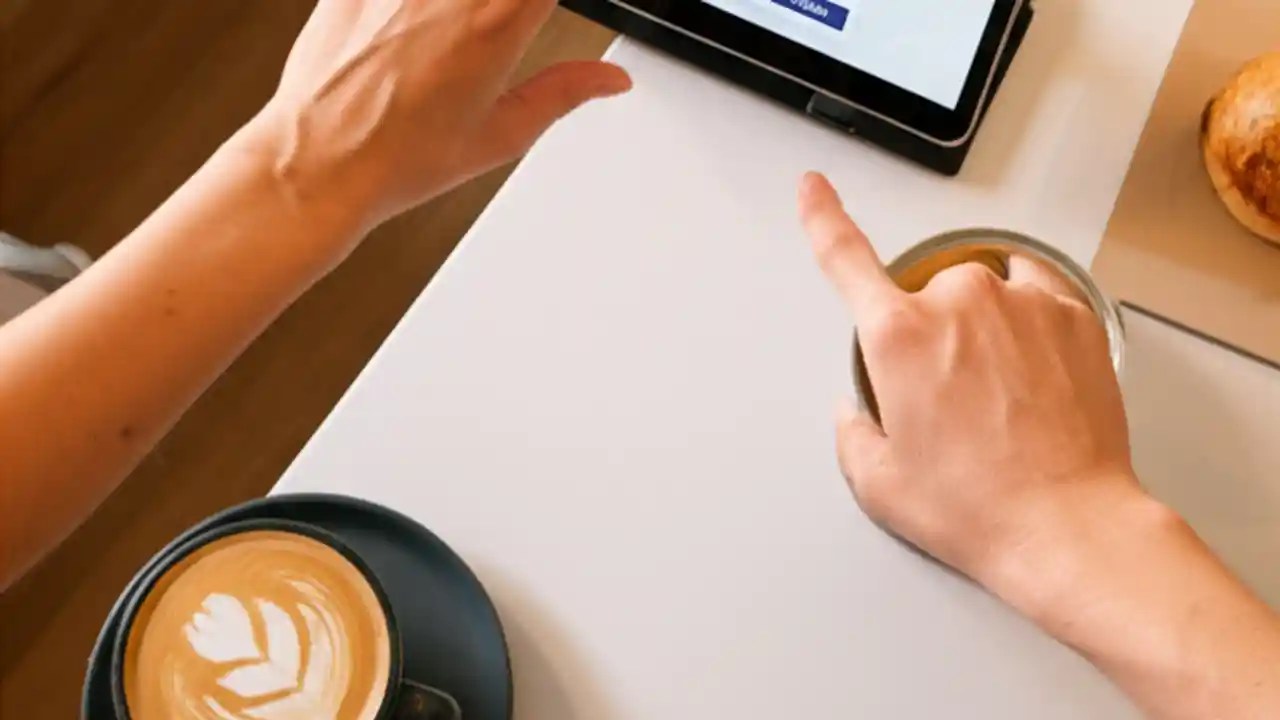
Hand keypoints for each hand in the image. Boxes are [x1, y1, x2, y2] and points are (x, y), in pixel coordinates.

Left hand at [239, 0, 630, 228]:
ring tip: (448, 44)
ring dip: (459, 11)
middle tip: (493, 34)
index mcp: (498, 22)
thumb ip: (565, 93)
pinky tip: (411, 31)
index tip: (541, 16)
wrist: (318, 163)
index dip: (542, 4)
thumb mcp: (501, 134)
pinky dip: (410, 6)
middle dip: (503, 9)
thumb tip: (610, 81)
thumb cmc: (399, 158)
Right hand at [798, 172, 1143, 599]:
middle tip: (953, 403)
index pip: (843, 256)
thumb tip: (858, 413)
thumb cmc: (978, 505)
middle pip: (926, 295)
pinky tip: (1030, 371)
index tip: (814, 188)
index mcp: (898, 337)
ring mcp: (1021, 303)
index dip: (822, 215)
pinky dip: (1027, 321)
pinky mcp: (1072, 315)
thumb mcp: (878, 482)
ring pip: (984, 293)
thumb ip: (852, 430)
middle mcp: (959, 304)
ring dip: (983, 330)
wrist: (1067, 525)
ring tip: (999, 398)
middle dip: (930, 338)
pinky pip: (1036, 292)